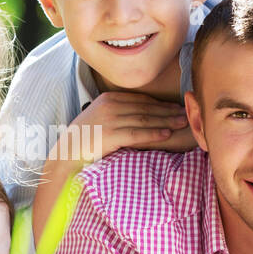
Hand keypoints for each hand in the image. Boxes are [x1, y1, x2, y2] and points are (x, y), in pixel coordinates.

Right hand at [61, 92, 187, 164]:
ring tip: (182, 123)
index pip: (140, 100)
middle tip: (186, 114)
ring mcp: (110, 120)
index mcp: (108, 99)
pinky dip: (154, 133)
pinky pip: (137, 133)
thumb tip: (139, 115)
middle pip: (146, 107)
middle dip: (168, 111)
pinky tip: (167, 134)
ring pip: (145, 119)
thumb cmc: (84, 140)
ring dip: (166, 121)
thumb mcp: (99, 119)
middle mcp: (110, 106)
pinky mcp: (110, 135)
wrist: (66, 154)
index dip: (160, 103)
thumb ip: (117, 113)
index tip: (176, 107)